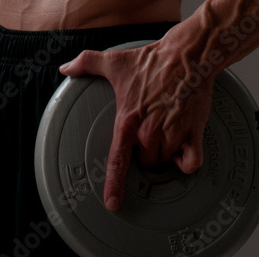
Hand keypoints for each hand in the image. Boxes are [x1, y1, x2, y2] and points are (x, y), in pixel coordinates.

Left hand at [58, 37, 215, 211]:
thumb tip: (66, 66)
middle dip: (147, 148)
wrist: (186, 55)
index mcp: (128, 120)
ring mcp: (172, 134)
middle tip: (151, 124)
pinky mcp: (192, 133)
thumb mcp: (115, 61)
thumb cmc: (151, 60)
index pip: (117, 160)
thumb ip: (87, 63)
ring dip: (167, 151)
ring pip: (165, 161)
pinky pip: (190, 163)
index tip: (112, 202)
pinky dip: (187, 160)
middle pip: (145, 161)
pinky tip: (184, 145)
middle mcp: (149, 132)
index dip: (114, 184)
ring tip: (168, 125)